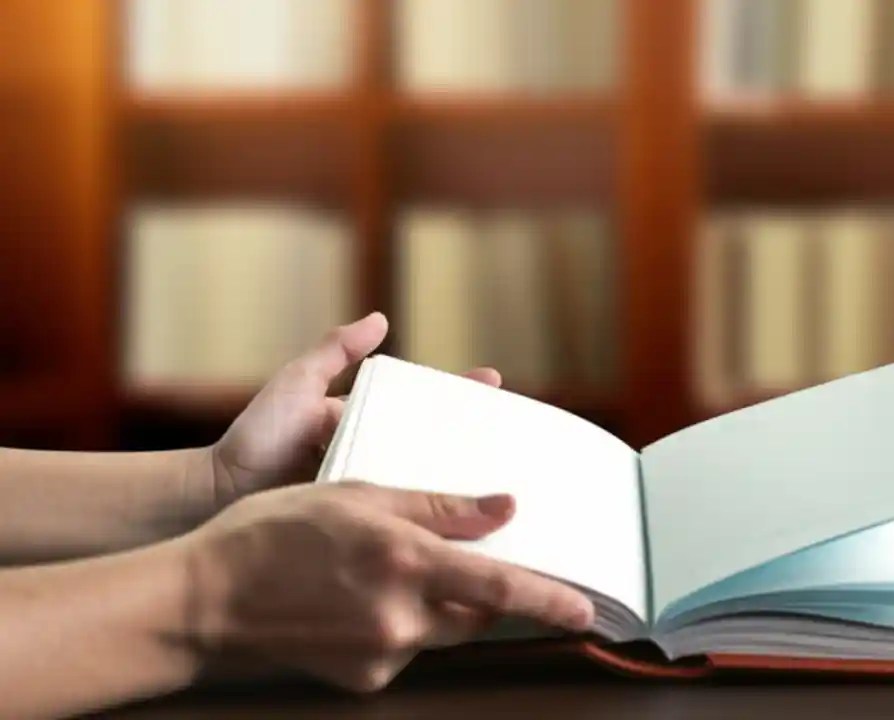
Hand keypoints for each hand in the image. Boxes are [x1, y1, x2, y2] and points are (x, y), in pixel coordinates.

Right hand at [180, 481, 594, 692]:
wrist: (202, 601)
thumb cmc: (274, 532)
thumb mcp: (357, 495)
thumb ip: (437, 506)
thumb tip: (503, 508)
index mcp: (407, 562)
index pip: (501, 588)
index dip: (550, 601)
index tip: (586, 611)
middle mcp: (402, 616)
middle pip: (477, 612)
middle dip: (488, 591)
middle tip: (475, 564)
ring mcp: (382, 655)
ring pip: (443, 631)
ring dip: (440, 604)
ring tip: (394, 571)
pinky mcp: (363, 679)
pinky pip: (406, 650)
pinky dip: (401, 625)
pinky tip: (360, 600)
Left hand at [206, 313, 501, 507]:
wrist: (219, 494)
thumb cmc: (255, 437)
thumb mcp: (297, 383)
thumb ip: (336, 351)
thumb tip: (380, 318)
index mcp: (368, 421)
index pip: (426, 403)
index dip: (462, 394)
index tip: (495, 383)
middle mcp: (378, 455)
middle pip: (439, 444)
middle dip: (479, 439)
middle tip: (519, 436)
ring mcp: (374, 489)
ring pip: (431, 483)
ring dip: (466, 483)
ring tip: (506, 482)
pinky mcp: (366, 522)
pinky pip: (407, 517)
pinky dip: (436, 519)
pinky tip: (465, 521)